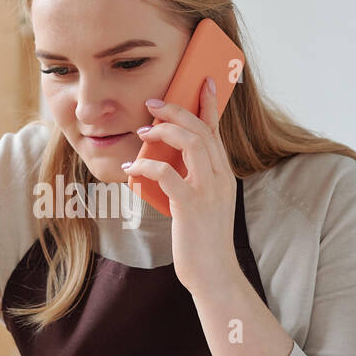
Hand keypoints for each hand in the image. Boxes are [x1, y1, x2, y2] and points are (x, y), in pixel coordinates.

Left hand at [122, 77, 238, 295]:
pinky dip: (146, 166)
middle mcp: (220, 178)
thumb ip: (194, 183)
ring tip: (143, 131)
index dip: (210, 104)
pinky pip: (167, 173)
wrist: (214, 274)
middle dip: (177, 110)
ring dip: (164, 131)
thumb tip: (167, 165)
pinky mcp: (191, 205)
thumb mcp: (203, 205)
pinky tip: (131, 168)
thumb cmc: (203, 242)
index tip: (202, 81)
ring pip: (191, 143)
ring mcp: (208, 190)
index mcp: (224, 175)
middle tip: (153, 103)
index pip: (217, 131)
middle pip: (202, 130)